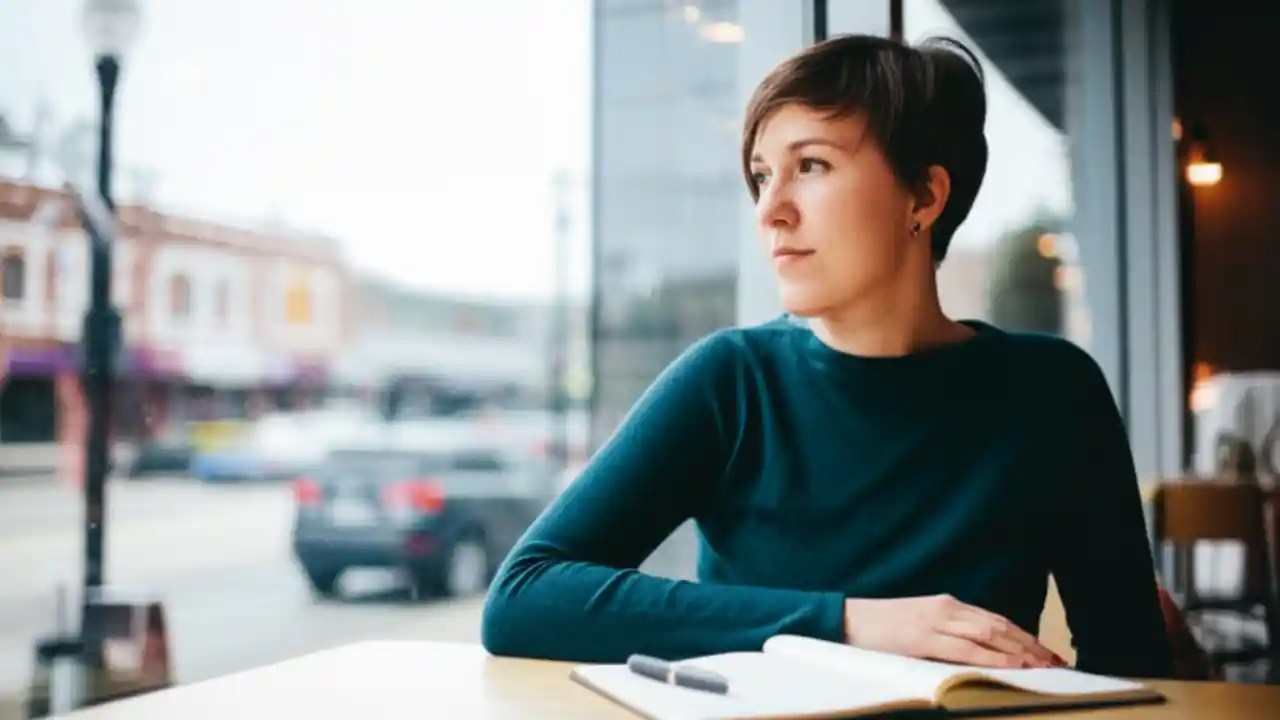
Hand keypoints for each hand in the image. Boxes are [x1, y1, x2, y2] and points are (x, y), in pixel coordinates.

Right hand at [843, 594, 1066, 668]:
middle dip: (1031, 644)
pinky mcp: (924, 638)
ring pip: (990, 635)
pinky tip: (1012, 665)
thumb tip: (975, 653)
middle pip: (1000, 626)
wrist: (844, 621)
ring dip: (1020, 651)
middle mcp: (947, 608)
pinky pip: (967, 648)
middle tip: (1058, 662)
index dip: (1024, 636)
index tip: (1046, 651)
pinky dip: (994, 657)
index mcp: (946, 604)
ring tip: (1044, 666)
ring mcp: (936, 622)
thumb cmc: (879, 628)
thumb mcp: (918, 625)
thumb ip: (945, 634)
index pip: (995, 619)